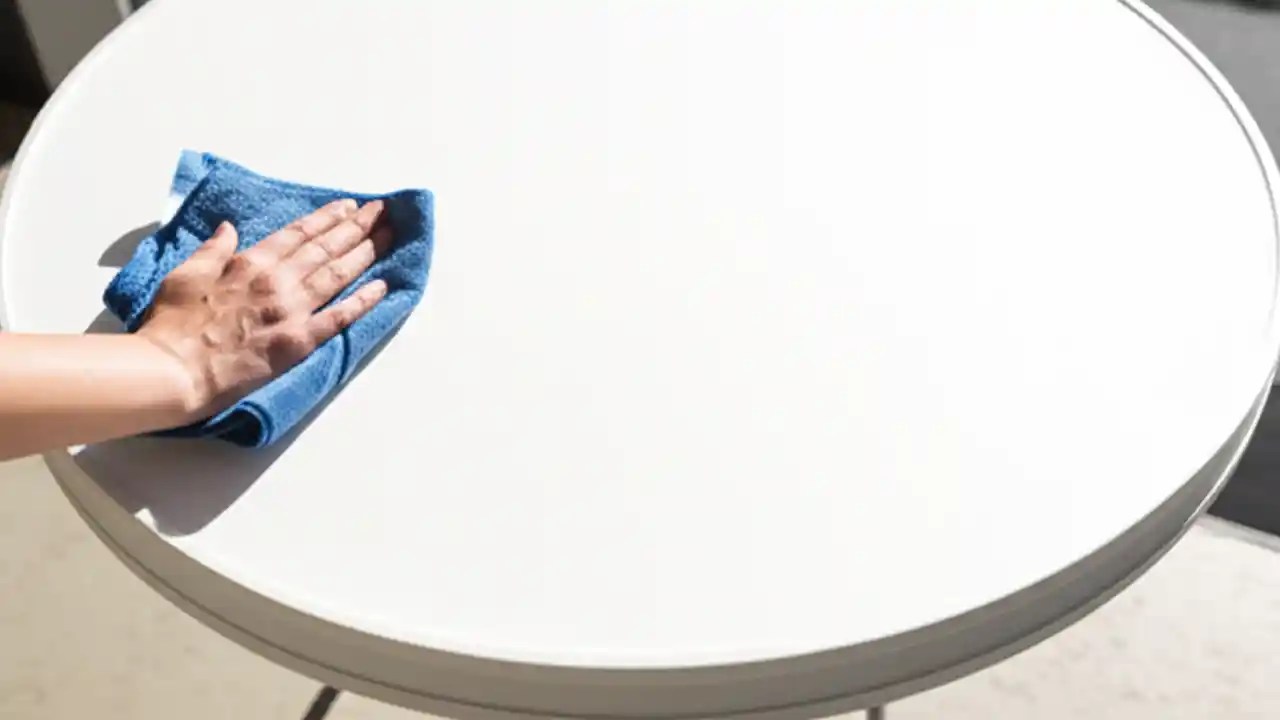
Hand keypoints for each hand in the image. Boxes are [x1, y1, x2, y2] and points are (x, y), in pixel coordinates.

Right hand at [136, 199, 392, 422]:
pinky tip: (384, 286)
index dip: (328, 218)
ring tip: (390, 237)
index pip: (298, 233)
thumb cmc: (173, 324)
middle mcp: (278, 280)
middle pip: (326, 248)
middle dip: (358, 227)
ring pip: (338, 275)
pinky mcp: (300, 341)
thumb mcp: (185, 274)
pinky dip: (364, 300)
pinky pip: (340, 316)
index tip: (350, 206)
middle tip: (383, 213)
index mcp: (251, 262)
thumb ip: (213, 249)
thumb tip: (228, 228)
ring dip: (367, 253)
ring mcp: (292, 310)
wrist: (175, 370)